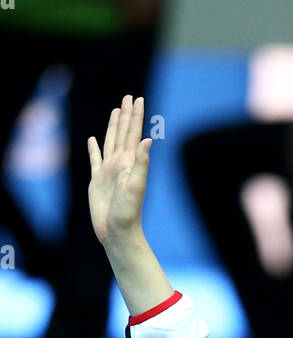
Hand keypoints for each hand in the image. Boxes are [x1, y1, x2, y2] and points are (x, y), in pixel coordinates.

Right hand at [87, 94, 150, 245]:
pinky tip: (92, 140)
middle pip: (123, 133)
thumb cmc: (128, 213)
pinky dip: (93, 149)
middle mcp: (120, 164)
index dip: (136, 116)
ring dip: (113, 126)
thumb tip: (148, 140)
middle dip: (126, 115)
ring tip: (115, 111)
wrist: (117, 233)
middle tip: (128, 97)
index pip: (134, 134)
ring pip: (110, 141)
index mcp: (129, 163)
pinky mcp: (97, 181)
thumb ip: (141, 163)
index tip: (138, 99)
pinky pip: (94, 159)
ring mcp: (108, 171)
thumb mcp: (136, 186)